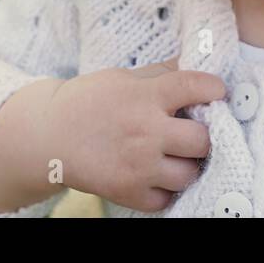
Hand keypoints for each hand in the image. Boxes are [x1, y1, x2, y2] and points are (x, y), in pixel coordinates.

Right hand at [42, 55, 225, 212]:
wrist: (47, 135)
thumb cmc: (87, 101)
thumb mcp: (123, 77)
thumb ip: (161, 74)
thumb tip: (196, 64)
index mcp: (145, 96)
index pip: (197, 87)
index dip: (215, 88)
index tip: (216, 92)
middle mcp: (145, 131)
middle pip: (202, 139)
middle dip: (203, 134)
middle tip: (192, 131)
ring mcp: (137, 165)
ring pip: (189, 173)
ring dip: (186, 164)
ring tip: (175, 155)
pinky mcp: (128, 192)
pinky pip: (167, 198)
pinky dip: (165, 189)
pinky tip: (156, 174)